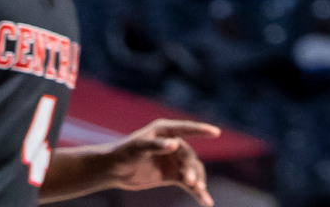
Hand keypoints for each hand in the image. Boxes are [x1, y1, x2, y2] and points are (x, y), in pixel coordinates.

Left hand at [103, 119, 220, 204]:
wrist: (114, 170)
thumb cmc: (124, 152)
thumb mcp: (137, 147)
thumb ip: (156, 146)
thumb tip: (175, 144)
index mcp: (166, 131)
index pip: (187, 129)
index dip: (201, 130)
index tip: (215, 132)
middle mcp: (174, 144)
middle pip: (189, 156)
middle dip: (192, 169)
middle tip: (190, 182)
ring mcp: (175, 160)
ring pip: (192, 170)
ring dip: (197, 180)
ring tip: (199, 191)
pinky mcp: (173, 175)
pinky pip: (188, 184)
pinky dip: (197, 192)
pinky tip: (206, 202)